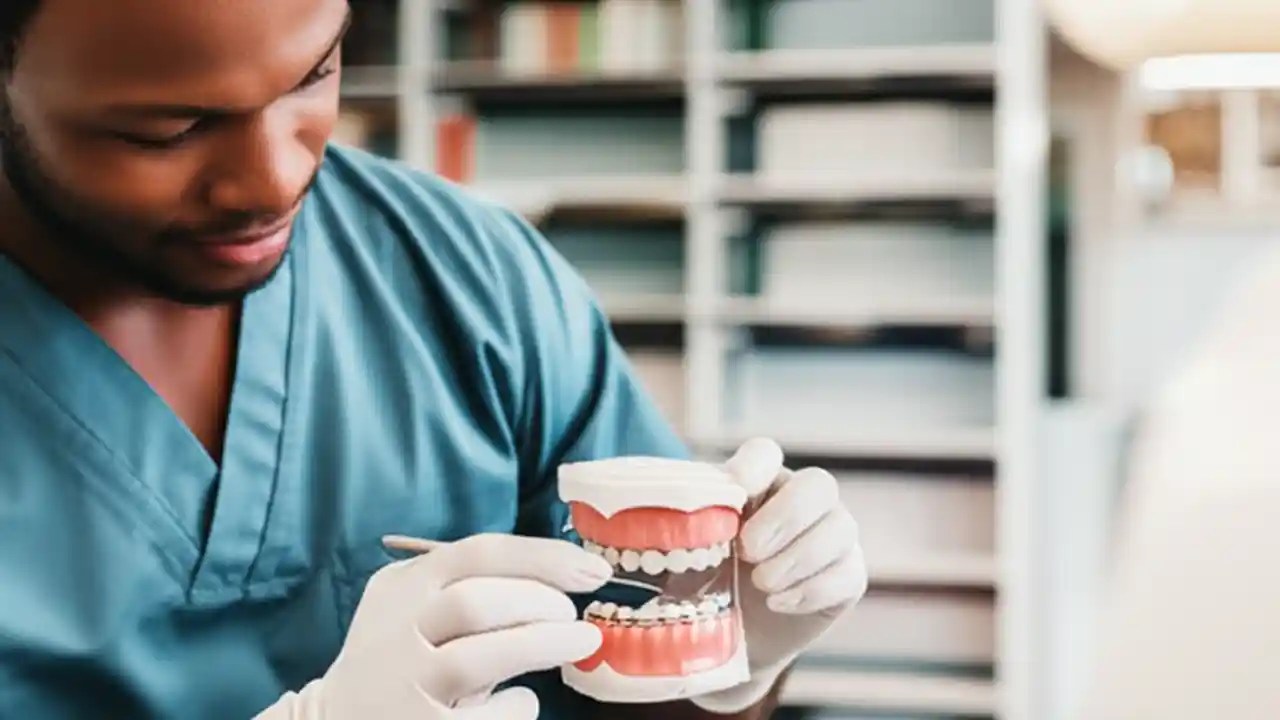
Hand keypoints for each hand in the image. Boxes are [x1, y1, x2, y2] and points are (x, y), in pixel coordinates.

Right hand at [255, 534, 611, 719]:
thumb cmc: (395, 654)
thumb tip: (561, 580)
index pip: (478, 553)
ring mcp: (402, 681)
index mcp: (404, 584)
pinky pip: (481, 718)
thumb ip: (465, 584)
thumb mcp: (410, 602)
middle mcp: (397, 628)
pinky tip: (523, 700)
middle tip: (576, 618)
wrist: (331, 717)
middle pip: (479, 601)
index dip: (543, 557)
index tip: (589, 569)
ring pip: (479, 658)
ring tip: (580, 643)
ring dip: (542, 646)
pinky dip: (515, 706)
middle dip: (542, 605)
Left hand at [693, 438, 867, 712]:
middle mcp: (801, 501)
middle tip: (748, 551)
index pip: (766, 453)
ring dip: (799, 558)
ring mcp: (832, 536)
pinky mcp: (847, 575)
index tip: (736, 488)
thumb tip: (615, 505)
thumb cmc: (704, 579)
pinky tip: (779, 603)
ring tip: (761, 584)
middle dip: (785, 517)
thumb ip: (667, 522)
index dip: (755, 465)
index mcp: (759, 483)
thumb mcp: (682, 548)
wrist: (733, 634)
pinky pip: (848, 572)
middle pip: (818, 484)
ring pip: (840, 527)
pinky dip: (812, 589)